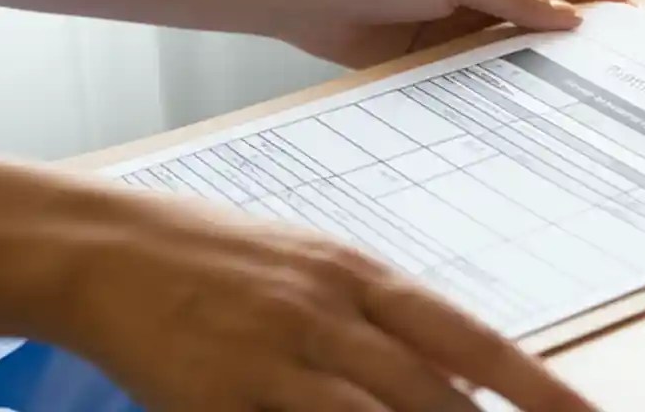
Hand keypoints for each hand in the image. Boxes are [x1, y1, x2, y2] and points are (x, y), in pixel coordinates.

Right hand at [72, 197, 595, 411]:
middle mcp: (327, 312)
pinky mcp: (219, 397)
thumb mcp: (313, 263)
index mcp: (359, 274)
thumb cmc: (219, 254)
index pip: (466, 336)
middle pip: (429, 391)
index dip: (533, 384)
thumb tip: (454, 369)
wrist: (111, 247)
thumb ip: (383, 316)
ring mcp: (273, 357)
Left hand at [277, 0, 629, 66]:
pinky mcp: (435, 58)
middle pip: (536, 15)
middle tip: (611, 63)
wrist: (315, 3)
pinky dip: (502, 86)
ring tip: (578, 90)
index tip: (625, 16)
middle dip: (573, 35)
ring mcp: (456, 28)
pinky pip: (479, 74)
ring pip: (511, 48)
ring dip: (539, 65)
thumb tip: (567, 19)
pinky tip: (522, 105)